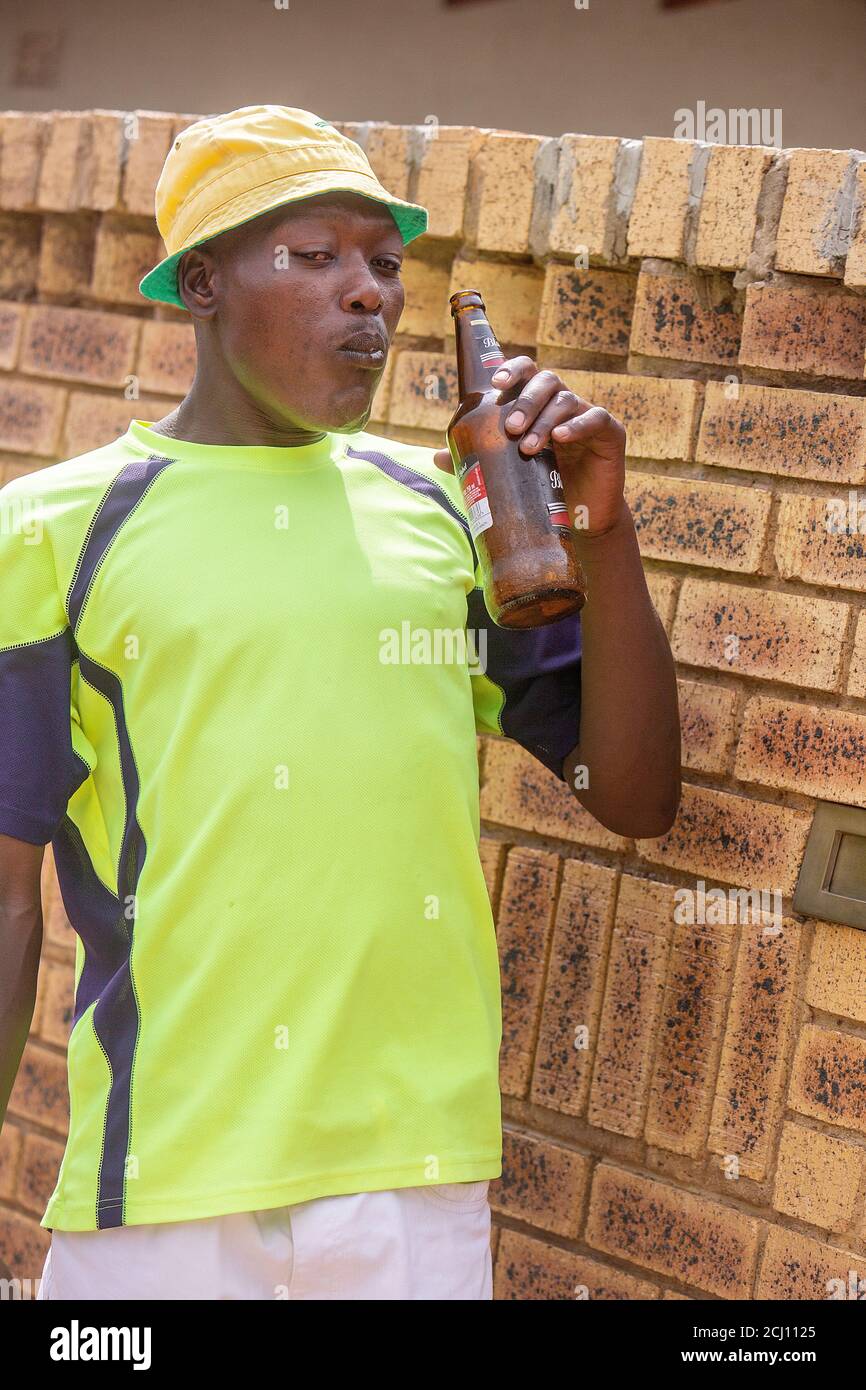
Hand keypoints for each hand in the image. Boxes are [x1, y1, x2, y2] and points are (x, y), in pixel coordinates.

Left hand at [434, 357, 627, 538]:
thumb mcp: (509, 473)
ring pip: (566, 400)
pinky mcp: (610, 433)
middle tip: (509, 427)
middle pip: (546, 382)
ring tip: (528, 447)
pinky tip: (562, 437)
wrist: (582, 522)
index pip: (526, 373)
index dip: (512, 370)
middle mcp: (562, 404)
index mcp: (538, 405)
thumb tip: (437, 457)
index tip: (496, 383)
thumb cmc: (544, 489)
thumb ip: (478, 461)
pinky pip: (597, 418)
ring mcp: (587, 415)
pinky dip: (579, 425)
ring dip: (544, 420)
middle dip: (525, 400)